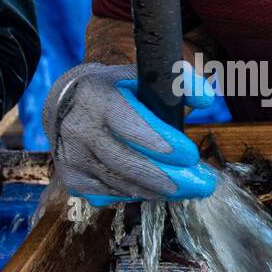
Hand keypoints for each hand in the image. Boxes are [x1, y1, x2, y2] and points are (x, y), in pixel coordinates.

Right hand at [43, 63, 216, 206]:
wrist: (64, 104)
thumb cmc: (112, 90)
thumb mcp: (139, 77)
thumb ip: (177, 83)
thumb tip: (206, 98)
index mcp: (98, 98)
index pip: (130, 125)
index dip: (161, 143)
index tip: (192, 155)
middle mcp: (79, 128)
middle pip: (126, 162)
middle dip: (167, 177)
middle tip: (200, 185)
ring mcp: (72, 156)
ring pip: (119, 183)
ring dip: (156, 191)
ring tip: (187, 191)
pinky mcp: (71, 177)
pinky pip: (108, 194)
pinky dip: (135, 194)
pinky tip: (155, 191)